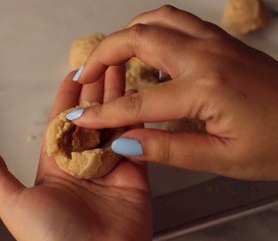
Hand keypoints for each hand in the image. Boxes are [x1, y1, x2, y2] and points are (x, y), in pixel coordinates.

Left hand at [0, 69, 151, 240]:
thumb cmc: (52, 239)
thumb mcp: (13, 204)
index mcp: (57, 165)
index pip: (63, 122)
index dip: (68, 97)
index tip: (75, 75)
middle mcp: (84, 163)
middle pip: (91, 117)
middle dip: (96, 89)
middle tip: (103, 63)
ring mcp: (111, 166)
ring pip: (114, 123)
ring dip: (118, 96)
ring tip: (122, 70)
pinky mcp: (135, 173)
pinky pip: (135, 140)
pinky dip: (137, 118)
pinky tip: (138, 97)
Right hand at [71, 5, 277, 179]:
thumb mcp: (222, 158)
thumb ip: (168, 149)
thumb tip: (126, 141)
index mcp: (206, 88)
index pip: (137, 101)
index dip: (104, 112)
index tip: (81, 118)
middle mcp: (207, 55)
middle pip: (137, 39)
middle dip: (103, 56)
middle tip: (86, 77)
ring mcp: (215, 41)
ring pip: (156, 19)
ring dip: (125, 36)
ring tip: (110, 60)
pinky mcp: (221, 40)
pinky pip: (175, 21)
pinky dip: (149, 30)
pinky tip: (145, 52)